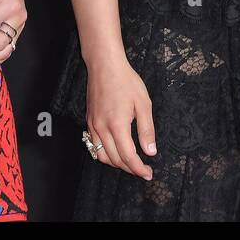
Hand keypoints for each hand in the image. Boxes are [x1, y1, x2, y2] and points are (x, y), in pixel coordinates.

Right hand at [84, 51, 156, 179]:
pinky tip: (115, 151)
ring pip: (102, 156)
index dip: (139, 169)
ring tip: (131, 163)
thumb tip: (150, 151)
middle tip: (143, 170)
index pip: (128, 156)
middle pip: (115, 160)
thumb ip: (147, 129)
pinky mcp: (89, 122)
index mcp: (117, 125)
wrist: (104, 65)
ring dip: (117, 164)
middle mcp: (102, 128)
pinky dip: (105, 155)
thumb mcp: (143, 103)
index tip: (148, 174)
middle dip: (130, 169)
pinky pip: (94, 146)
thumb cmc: (126, 81)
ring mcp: (93, 126)